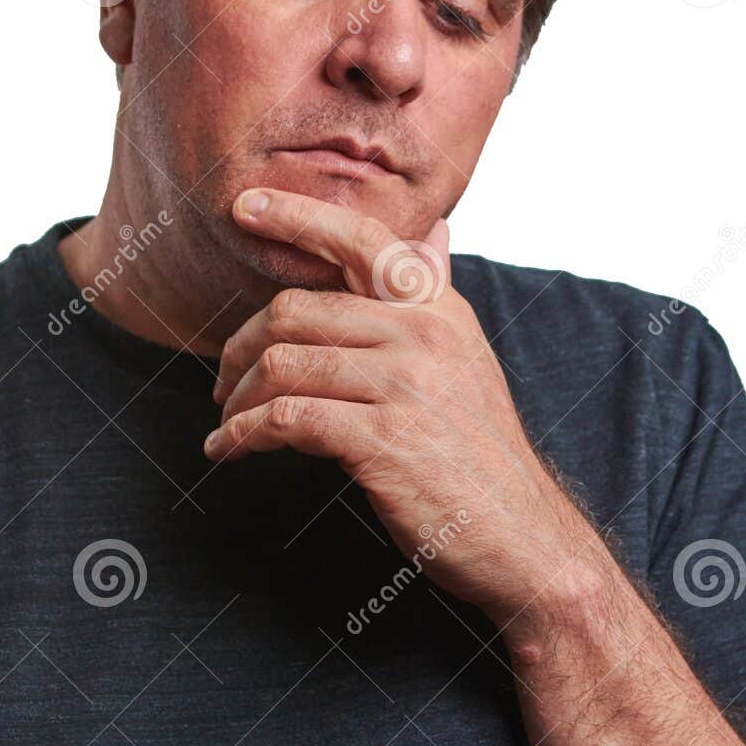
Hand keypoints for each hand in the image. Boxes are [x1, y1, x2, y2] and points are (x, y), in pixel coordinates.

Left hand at [203, 188, 594, 626]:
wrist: (523, 538)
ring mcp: (403, 386)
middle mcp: (422, 335)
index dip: (297, 216)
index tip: (244, 206)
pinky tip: (229, 451)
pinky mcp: (381, 440)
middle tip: (222, 382)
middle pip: (295, 309)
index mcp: (438, 310)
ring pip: (282, 364)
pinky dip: (243, 435)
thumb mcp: (466, 362)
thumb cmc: (480, 455)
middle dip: (241, 346)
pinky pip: (285, 419)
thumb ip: (435, 298)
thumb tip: (432, 233)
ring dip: (236, 399)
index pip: (363, 240)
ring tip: (224, 424)